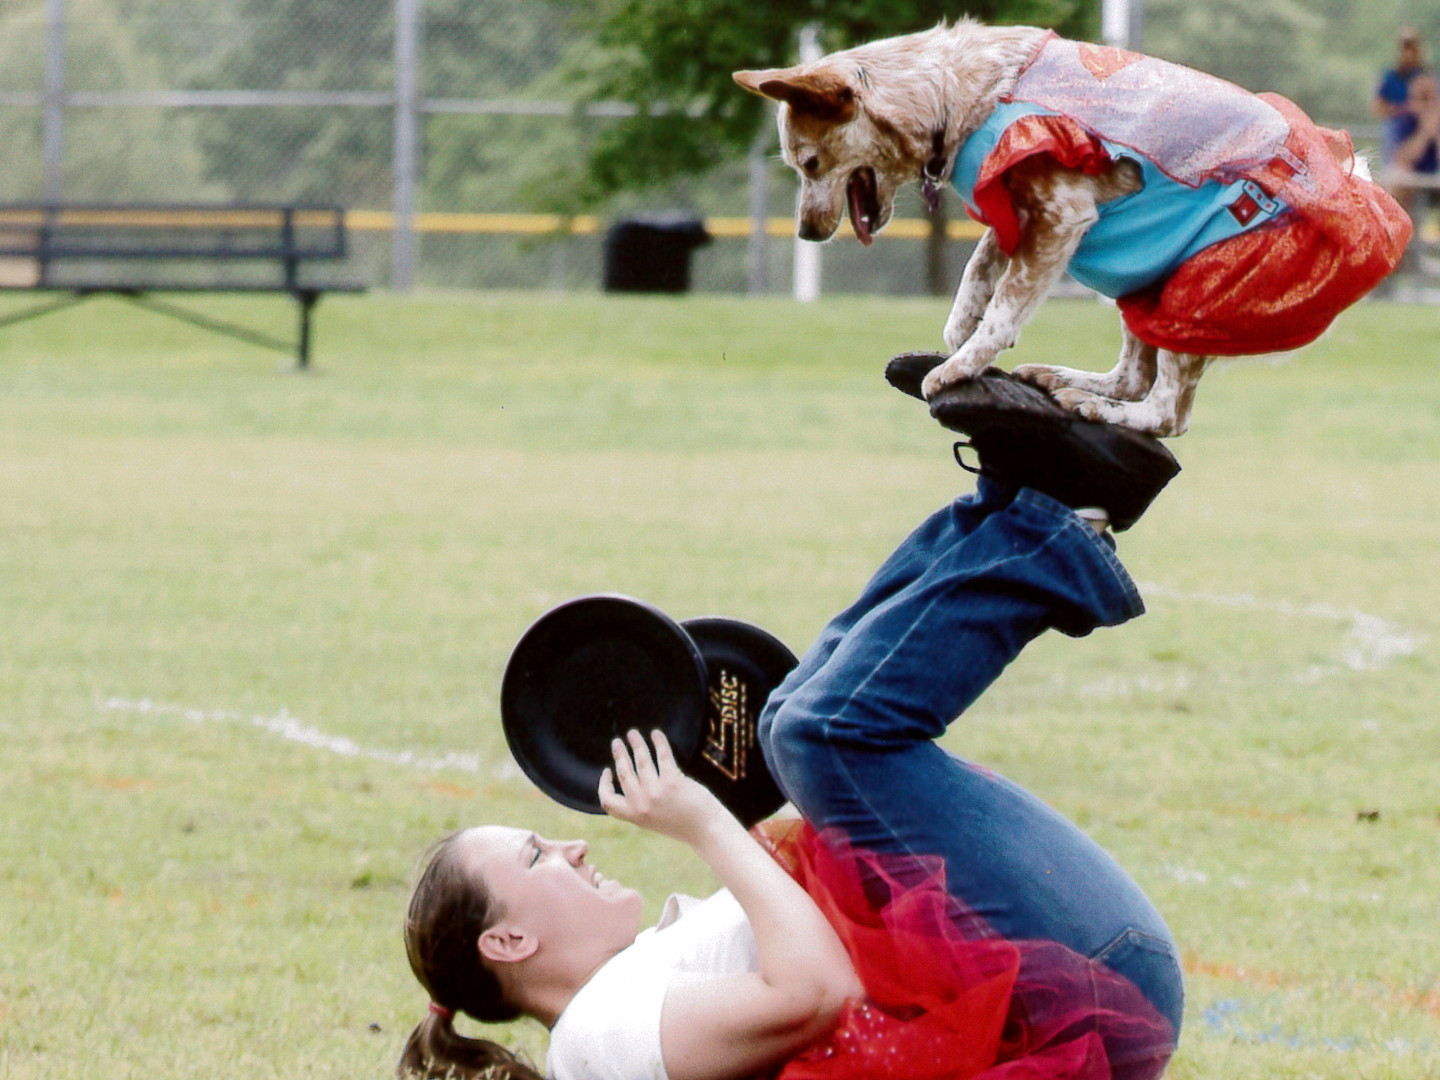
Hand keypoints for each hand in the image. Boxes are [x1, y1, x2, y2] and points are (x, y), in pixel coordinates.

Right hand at [598, 729, 729, 844]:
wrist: (706, 830)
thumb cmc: (683, 824)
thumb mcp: (654, 820)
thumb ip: (641, 805)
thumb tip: (633, 778)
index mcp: (634, 816)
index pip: (607, 801)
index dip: (603, 784)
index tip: (608, 770)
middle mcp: (641, 804)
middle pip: (623, 772)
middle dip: (619, 754)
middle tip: (617, 742)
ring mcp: (656, 792)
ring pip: (641, 760)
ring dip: (636, 743)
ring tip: (633, 733)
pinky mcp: (673, 782)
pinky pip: (662, 755)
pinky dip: (658, 741)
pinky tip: (656, 733)